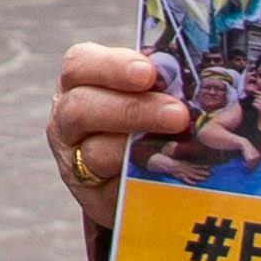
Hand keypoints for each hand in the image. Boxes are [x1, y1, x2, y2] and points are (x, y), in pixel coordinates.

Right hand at [47, 43, 187, 231]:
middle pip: (82, 109)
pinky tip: (168, 171)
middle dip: (132, 109)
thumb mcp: (143, 91)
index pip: (80, 65)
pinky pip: (113, 189)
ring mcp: (75, 160)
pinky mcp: (93, 196)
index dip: (112, 67)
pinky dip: (141, 180)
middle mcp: (68, 120)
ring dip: (138, 146)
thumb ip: (158, 82)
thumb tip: (193, 78)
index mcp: (78, 82)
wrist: (136, 175)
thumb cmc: (144, 118)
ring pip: (95, 152)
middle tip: (177, 114)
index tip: (147, 73)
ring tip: (177, 141)